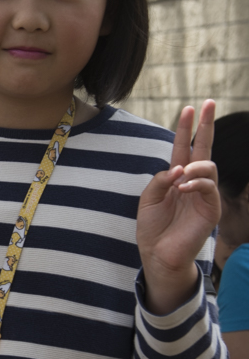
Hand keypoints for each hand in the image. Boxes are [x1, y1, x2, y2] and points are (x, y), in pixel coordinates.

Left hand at [137, 100, 220, 313]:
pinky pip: (209, 187)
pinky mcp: (211, 209)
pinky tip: (184, 187)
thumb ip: (159, 180)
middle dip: (206, 125)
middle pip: (204, 149)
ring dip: (194, 167)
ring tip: (180, 176)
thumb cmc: (153, 228)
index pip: (184, 148)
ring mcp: (204, 195)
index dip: (186, 129)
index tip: (189, 108)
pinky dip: (196, 183)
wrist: (158, 254)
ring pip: (209, 167)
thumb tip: (177, 168)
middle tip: (209, 103)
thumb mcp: (148, 199)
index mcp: (177, 178)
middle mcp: (193, 182)